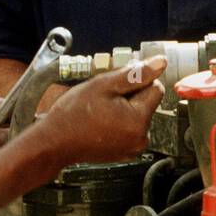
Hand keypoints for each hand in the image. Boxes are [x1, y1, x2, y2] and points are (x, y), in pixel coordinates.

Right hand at [33, 56, 166, 166]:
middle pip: (147, 103)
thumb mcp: (103, 85)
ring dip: (124, 108)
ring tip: (100, 111)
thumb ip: (136, 74)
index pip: (156, 88)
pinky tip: (101, 122)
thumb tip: (160, 63)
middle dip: (130, 95)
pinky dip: (119, 122)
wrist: (55, 141)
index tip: (117, 84)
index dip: (137, 81)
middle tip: (104, 98)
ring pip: (138, 115)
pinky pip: (130, 129)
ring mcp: (133, 147)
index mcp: (138, 120)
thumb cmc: (73, 114)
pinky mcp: (125, 152)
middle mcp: (141, 138)